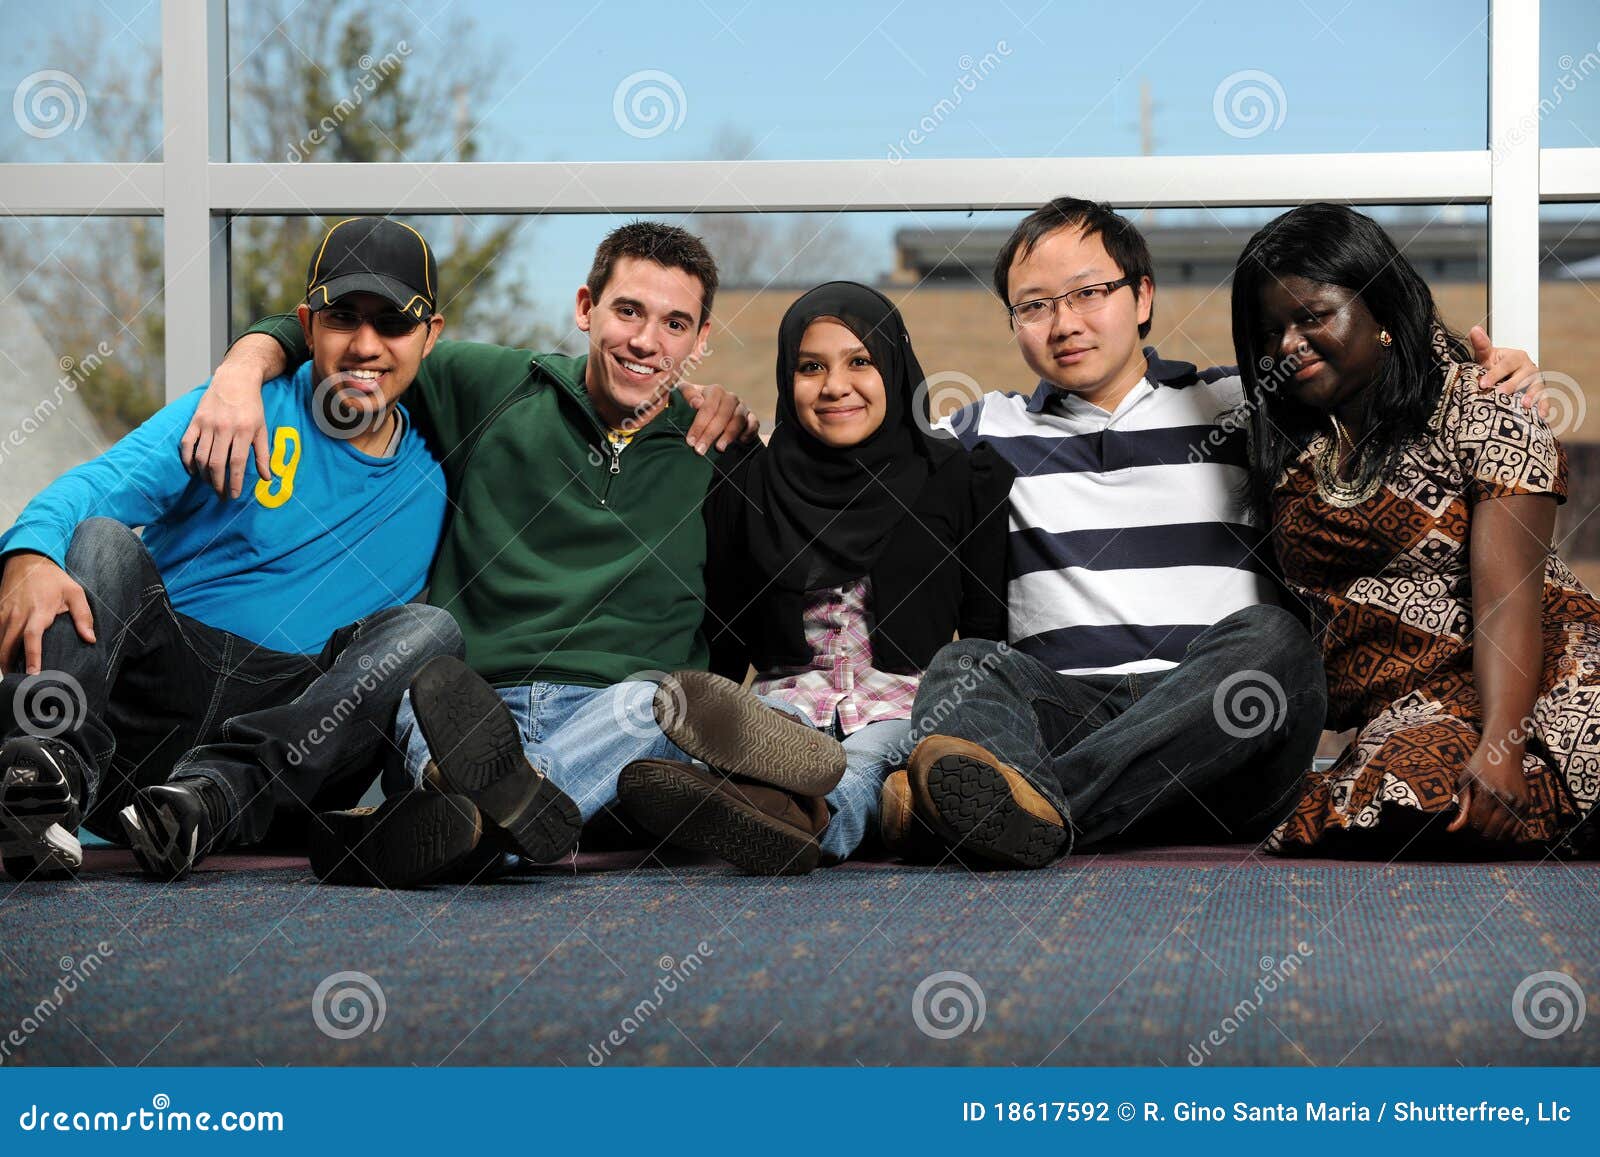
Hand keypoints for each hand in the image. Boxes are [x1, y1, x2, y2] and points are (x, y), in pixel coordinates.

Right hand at [0, 552, 94, 674]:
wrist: (28, 561)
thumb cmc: (54, 579)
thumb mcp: (75, 593)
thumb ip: (83, 616)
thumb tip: (90, 639)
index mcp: (39, 611)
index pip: (32, 637)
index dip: (32, 656)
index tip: (34, 673)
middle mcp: (18, 614)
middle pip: (8, 644)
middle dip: (10, 663)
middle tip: (19, 682)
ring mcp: (4, 612)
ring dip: (1, 657)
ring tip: (10, 673)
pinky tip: (3, 657)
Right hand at [180, 335, 280, 498]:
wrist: (235, 380)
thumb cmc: (252, 407)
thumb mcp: (262, 429)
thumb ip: (263, 454)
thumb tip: (267, 478)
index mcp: (244, 431)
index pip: (236, 463)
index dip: (234, 482)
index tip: (232, 496)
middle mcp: (224, 428)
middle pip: (216, 463)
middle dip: (218, 483)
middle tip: (221, 495)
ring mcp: (207, 424)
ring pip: (201, 456)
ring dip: (204, 475)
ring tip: (210, 484)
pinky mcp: (195, 420)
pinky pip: (187, 444)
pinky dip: (187, 460)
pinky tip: (193, 470)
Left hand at [679, 382, 758, 453]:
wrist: (710, 412)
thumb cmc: (693, 406)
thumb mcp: (684, 397)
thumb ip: (687, 394)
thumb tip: (696, 403)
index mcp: (715, 391)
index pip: (708, 408)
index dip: (699, 425)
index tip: (690, 441)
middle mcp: (730, 397)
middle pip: (723, 415)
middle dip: (710, 434)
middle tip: (700, 450)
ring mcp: (742, 407)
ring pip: (739, 420)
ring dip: (729, 435)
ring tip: (719, 449)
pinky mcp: (751, 418)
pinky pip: (754, 424)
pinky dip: (749, 432)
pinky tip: (741, 442)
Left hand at [1447, 742, 1531, 841]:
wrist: (1504, 751)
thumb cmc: (1480, 764)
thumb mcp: (1465, 780)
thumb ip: (1461, 806)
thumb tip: (1451, 829)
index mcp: (1488, 792)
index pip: (1477, 823)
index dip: (1469, 826)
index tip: (1466, 821)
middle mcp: (1506, 799)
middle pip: (1491, 831)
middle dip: (1480, 832)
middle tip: (1475, 826)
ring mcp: (1519, 803)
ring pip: (1505, 833)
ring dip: (1493, 834)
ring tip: (1485, 826)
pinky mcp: (1527, 804)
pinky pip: (1518, 828)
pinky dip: (1507, 833)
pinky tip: (1498, 827)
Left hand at [1468, 326, 1547, 418]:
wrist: (1505, 376)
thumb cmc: (1494, 367)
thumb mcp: (1486, 356)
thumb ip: (1481, 345)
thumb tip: (1474, 329)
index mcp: (1516, 357)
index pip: (1506, 364)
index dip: (1495, 373)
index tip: (1482, 384)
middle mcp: (1529, 367)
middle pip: (1523, 376)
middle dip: (1512, 385)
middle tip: (1501, 394)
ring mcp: (1536, 380)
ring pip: (1536, 386)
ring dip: (1531, 395)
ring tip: (1524, 404)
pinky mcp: (1541, 392)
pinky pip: (1544, 398)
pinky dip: (1543, 406)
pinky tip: (1541, 415)